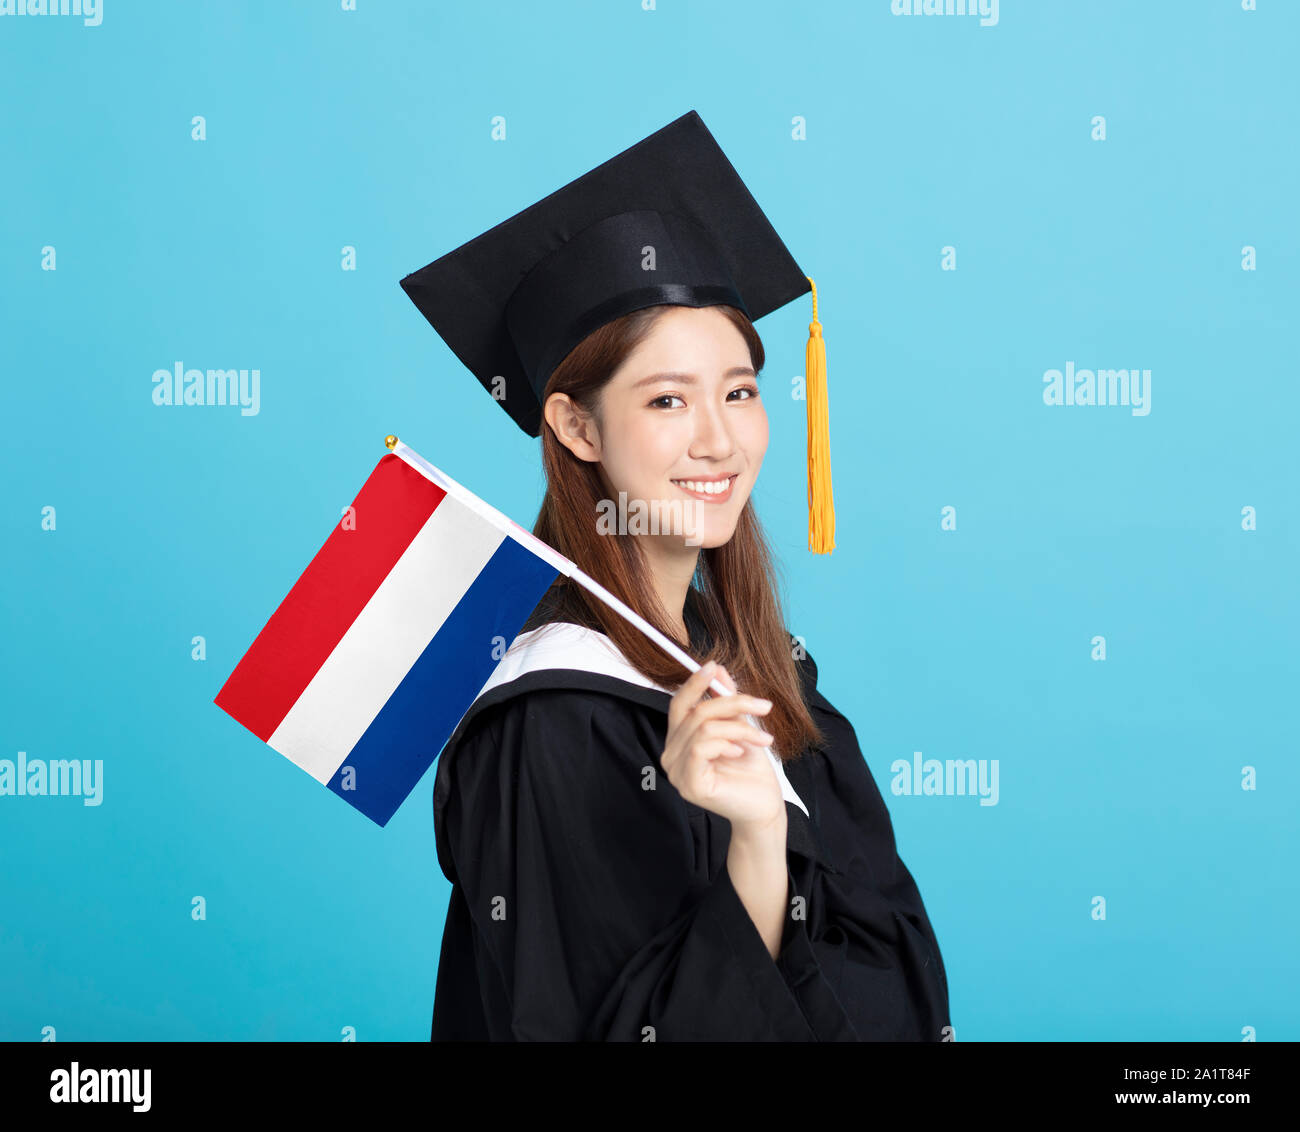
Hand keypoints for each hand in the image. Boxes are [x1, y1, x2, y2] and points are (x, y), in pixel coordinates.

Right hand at [660, 661, 785, 835]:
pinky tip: (742, 752)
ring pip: (703, 728)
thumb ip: (725, 700)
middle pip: (694, 712)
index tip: (714, 665)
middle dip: (731, 702)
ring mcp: (676, 772)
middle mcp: (671, 755)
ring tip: (762, 737)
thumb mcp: (740, 726)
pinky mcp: (689, 784)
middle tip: (763, 705)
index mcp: (679, 740)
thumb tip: (717, 671)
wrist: (764, 806)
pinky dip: (727, 743)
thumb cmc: (751, 770)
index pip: (678, 704)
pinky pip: (702, 747)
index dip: (694, 683)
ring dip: (739, 727)